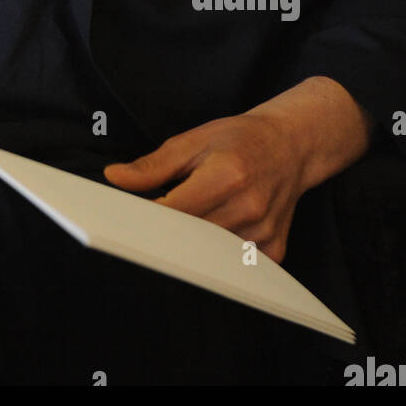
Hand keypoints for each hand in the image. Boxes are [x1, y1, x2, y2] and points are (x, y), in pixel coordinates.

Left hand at [102, 76, 374, 263]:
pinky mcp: (275, 250)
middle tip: (150, 225)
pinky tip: (214, 235)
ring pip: (209, 255)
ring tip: (187, 223)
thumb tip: (114, 177)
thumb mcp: (193, 140)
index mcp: (227, 175)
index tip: (127, 221)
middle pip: (190, 238)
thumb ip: (153, 164)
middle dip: (165, 234)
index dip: (147, 219)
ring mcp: (264, 232)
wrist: (291, 146)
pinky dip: (217, 255)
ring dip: (191, 245)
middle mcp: (249, 207)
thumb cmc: (239, 139)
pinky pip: (234, 266)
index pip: (174, 211)